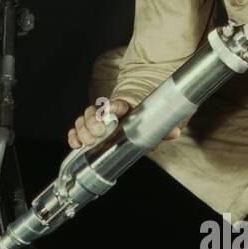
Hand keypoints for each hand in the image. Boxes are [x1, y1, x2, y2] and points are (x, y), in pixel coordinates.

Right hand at [67, 97, 181, 149]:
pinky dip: (74, 136)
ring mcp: (97, 121)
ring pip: (83, 120)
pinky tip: (76, 144)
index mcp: (125, 107)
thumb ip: (165, 127)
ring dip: (82, 130)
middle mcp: (108, 112)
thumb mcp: (158, 122)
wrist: (138, 114)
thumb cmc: (146, 119)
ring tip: (87, 141)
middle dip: (93, 122)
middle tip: (99, 133)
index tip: (110, 110)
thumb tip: (173, 133)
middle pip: (94, 112)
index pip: (117, 104)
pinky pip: (78, 131)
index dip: (112, 107)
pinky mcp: (90, 130)